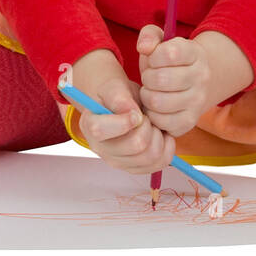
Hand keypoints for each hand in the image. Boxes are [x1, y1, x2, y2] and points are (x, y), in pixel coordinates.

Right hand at [66, 50, 174, 175]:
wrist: (121, 106)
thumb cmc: (116, 95)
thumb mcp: (114, 87)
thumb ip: (119, 97)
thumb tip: (130, 111)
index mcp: (89, 125)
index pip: (100, 131)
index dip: (124, 122)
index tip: (136, 112)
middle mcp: (101, 149)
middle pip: (135, 145)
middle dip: (147, 126)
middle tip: (145, 116)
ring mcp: (118, 162)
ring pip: (150, 156)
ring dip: (158, 137)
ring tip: (152, 125)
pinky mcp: (134, 168)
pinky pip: (160, 163)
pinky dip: (166, 147)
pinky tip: (160, 134)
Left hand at [136, 27, 252, 137]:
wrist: (192, 84)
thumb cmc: (169, 61)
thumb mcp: (160, 42)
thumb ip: (149, 36)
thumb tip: (143, 48)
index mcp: (194, 53)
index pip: (169, 54)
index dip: (153, 57)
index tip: (153, 59)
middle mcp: (201, 77)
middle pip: (161, 79)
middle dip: (147, 78)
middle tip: (149, 78)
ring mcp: (198, 101)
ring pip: (158, 102)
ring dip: (147, 97)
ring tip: (151, 91)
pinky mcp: (189, 121)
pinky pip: (161, 122)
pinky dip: (152, 114)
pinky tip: (155, 106)